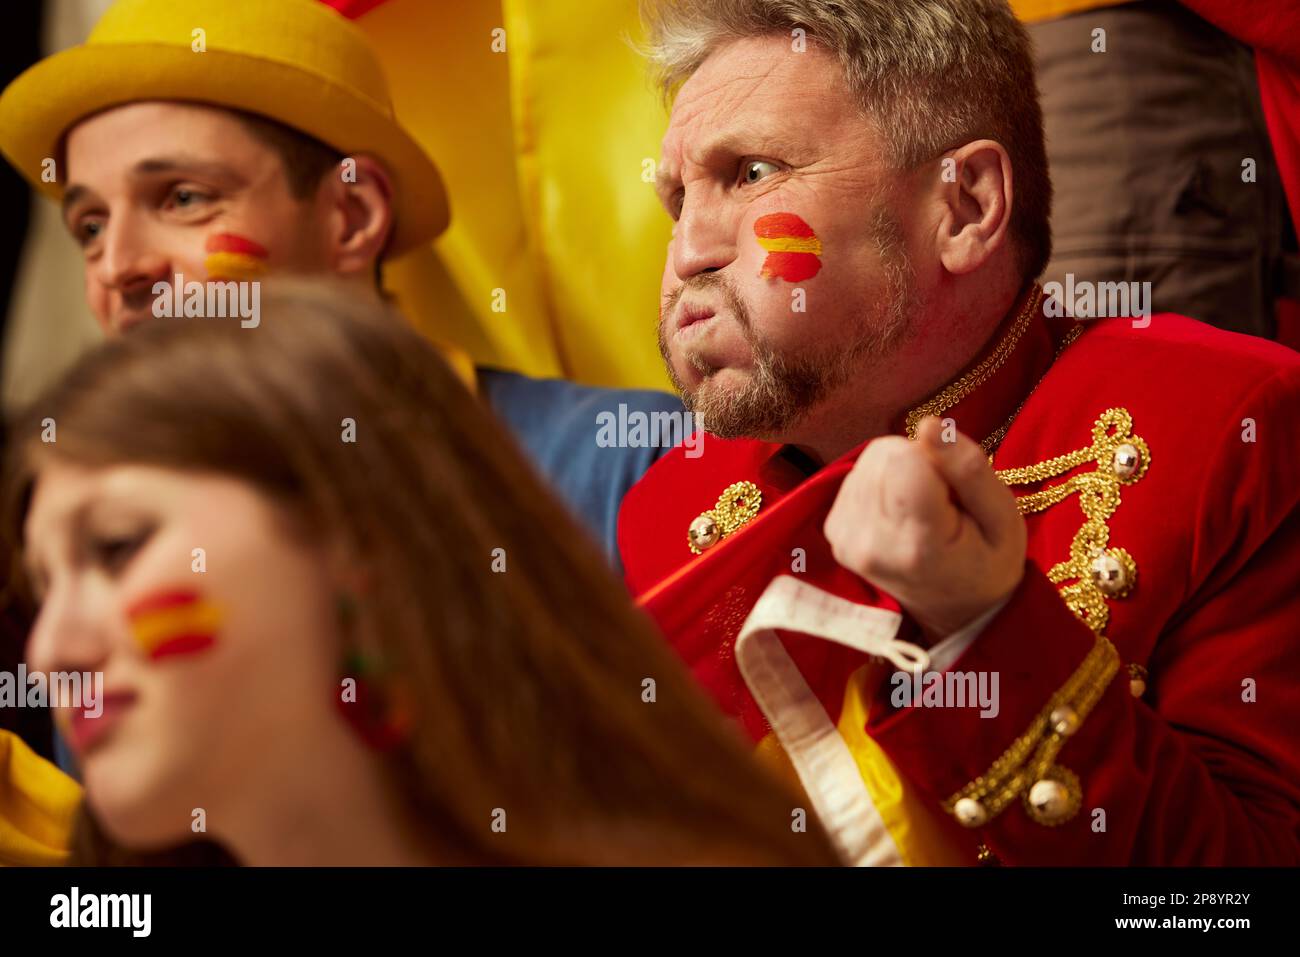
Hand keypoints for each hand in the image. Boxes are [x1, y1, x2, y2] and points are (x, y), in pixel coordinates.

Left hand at [823, 415, 1026, 637]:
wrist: (954, 612)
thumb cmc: (987, 563)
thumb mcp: (1003, 518)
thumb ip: (968, 469)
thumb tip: (929, 424)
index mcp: (917, 543)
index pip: (906, 458)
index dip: (936, 458)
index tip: (955, 491)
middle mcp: (870, 543)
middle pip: (886, 454)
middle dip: (919, 463)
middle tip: (944, 504)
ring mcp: (845, 540)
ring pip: (869, 460)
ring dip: (900, 473)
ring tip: (925, 511)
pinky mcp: (833, 532)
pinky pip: (857, 475)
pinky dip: (882, 484)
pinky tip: (902, 513)